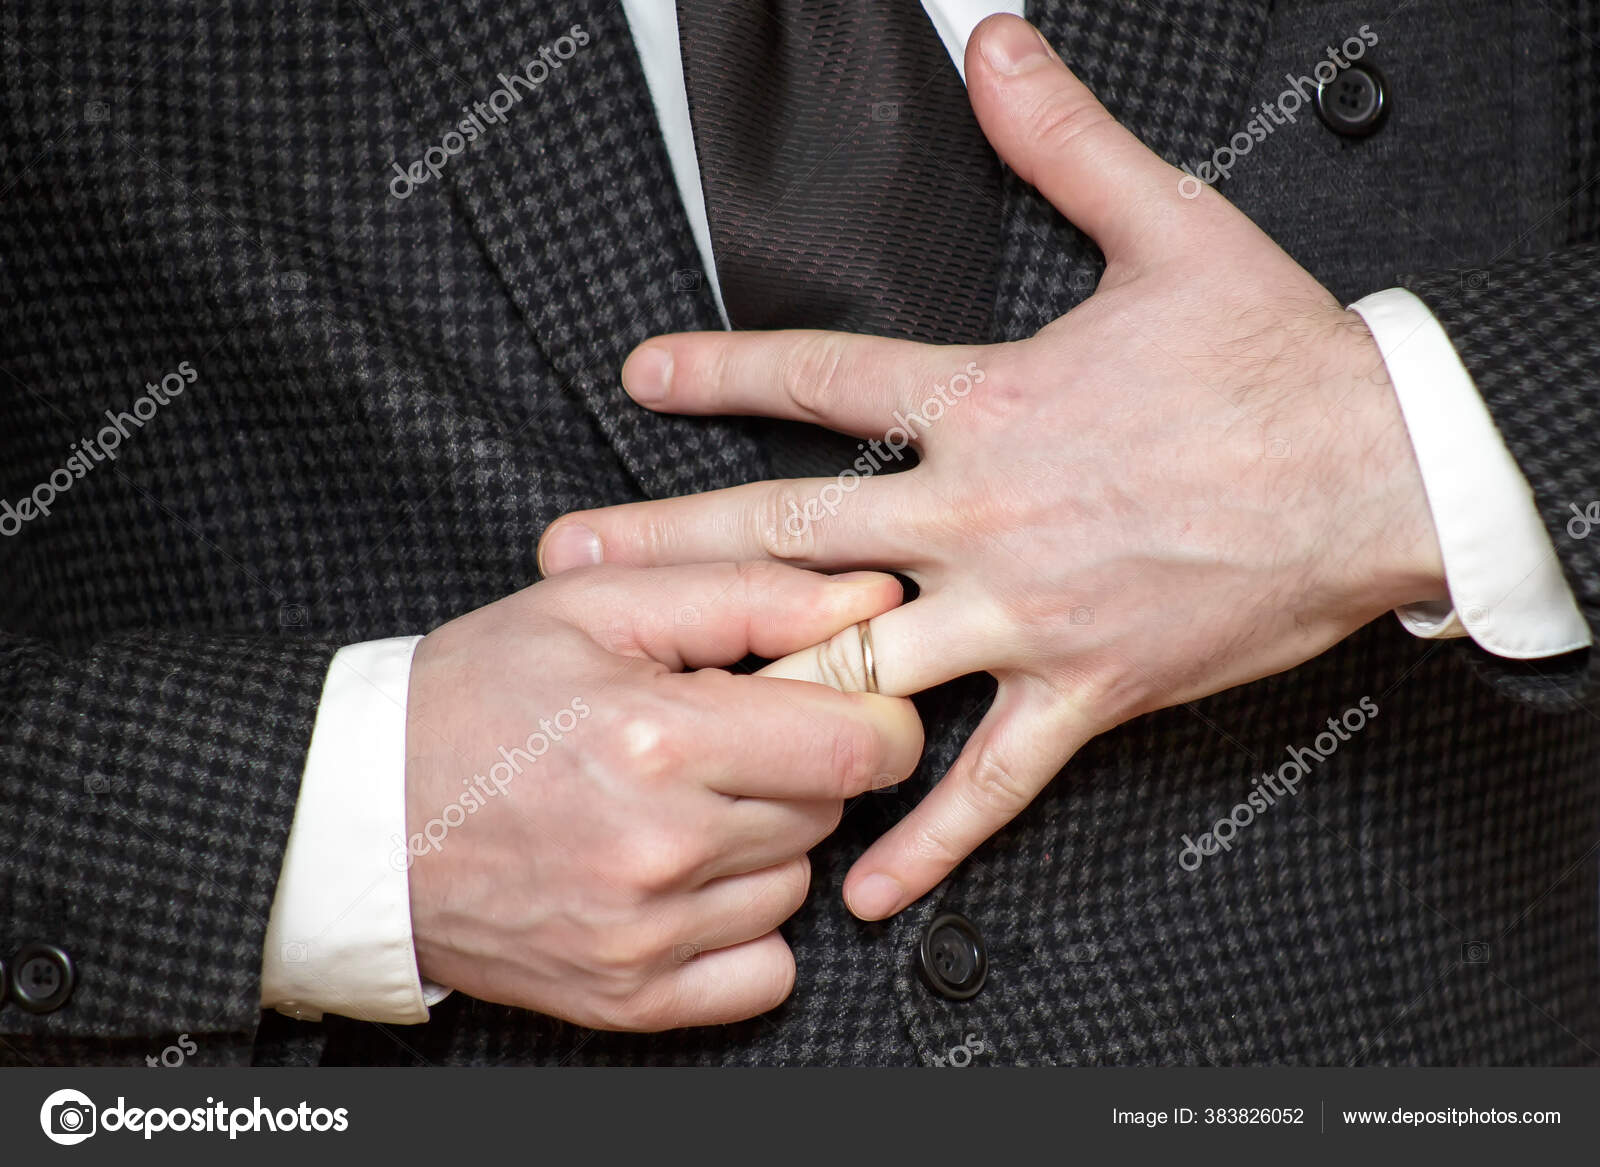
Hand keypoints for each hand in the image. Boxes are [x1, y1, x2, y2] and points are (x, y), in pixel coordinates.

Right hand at [404, 562, 921, 1029]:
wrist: (359, 814)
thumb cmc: (475, 695)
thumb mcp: (599, 604)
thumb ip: (749, 594)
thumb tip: (874, 601)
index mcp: (658, 739)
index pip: (856, 746)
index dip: (875, 715)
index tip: (846, 701)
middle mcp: (661, 849)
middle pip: (828, 810)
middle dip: (797, 765)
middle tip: (718, 738)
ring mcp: (645, 935)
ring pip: (796, 883)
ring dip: (764, 841)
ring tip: (678, 802)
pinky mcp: (628, 997)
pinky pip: (764, 971)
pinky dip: (743, 925)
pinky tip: (684, 878)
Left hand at [536, 15, 1445, 920]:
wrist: (1379, 470)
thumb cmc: (1276, 361)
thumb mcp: (1171, 226)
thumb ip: (1063, 139)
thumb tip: (995, 47)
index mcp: (991, 404)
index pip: (824, 383)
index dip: (723, 371)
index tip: (642, 377)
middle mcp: (983, 515)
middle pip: (792, 536)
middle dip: (670, 550)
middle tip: (573, 568)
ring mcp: (1024, 614)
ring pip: (860, 664)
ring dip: (752, 696)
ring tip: (661, 730)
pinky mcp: (1084, 689)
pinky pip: (989, 781)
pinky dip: (925, 835)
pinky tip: (862, 886)